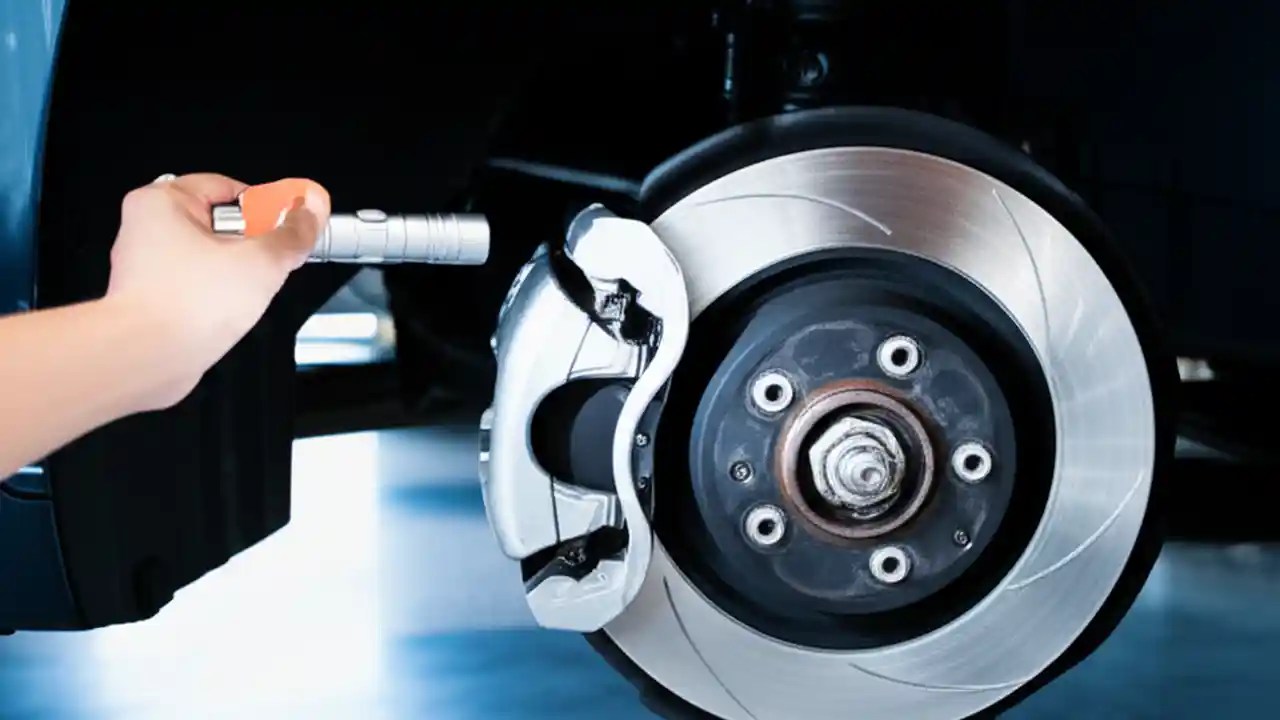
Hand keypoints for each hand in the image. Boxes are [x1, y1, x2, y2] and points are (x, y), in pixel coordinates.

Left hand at [105, 173, 330, 408]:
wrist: (148, 359)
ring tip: (247, 290)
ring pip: (208, 257)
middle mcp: (146, 230)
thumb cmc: (183, 305)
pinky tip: (227, 310)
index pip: (226, 187)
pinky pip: (196, 285)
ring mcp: (146, 267)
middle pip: (218, 223)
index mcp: (161, 203)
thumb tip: (312, 211)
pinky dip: (216, 295)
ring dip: (235, 272)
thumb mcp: (260, 261)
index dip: (264, 206)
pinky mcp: (153, 299)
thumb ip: (293, 234)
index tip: (289, 221)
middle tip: (271, 259)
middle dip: (251, 243)